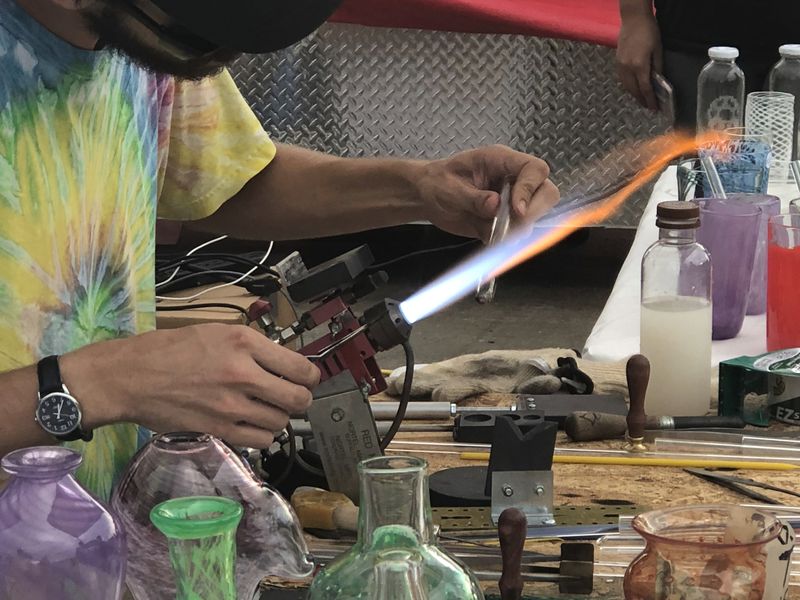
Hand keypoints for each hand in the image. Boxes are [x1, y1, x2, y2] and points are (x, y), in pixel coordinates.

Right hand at [61, 324, 319, 447]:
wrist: (130, 377)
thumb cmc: (167, 349)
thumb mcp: (215, 331)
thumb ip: (252, 346)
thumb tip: (282, 362)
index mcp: (244, 342)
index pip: (301, 367)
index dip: (311, 376)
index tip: (307, 378)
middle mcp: (243, 373)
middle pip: (299, 398)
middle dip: (301, 400)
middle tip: (293, 397)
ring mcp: (232, 405)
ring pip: (281, 422)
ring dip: (280, 418)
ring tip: (268, 410)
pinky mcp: (219, 429)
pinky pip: (261, 440)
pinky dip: (263, 436)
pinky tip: (254, 425)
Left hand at [417, 145, 559, 240]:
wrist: (427, 197)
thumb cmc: (437, 182)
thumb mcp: (450, 187)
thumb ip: (473, 197)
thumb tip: (496, 205)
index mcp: (502, 161)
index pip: (535, 169)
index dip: (530, 190)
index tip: (516, 209)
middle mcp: (512, 180)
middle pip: (546, 193)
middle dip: (533, 211)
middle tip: (510, 225)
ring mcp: (511, 202)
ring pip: (535, 216)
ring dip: (518, 229)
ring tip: (492, 231)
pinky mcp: (504, 222)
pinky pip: (515, 234)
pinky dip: (505, 241)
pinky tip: (486, 237)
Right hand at [616, 10, 662, 109]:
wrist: (633, 19)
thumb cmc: (649, 31)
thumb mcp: (658, 49)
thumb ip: (658, 67)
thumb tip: (658, 82)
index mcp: (639, 65)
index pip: (645, 89)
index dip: (650, 100)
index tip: (654, 108)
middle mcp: (627, 68)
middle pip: (634, 91)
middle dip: (641, 100)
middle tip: (649, 106)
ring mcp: (620, 66)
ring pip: (626, 87)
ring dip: (634, 95)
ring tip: (642, 99)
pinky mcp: (617, 63)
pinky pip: (622, 80)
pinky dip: (628, 87)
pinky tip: (634, 88)